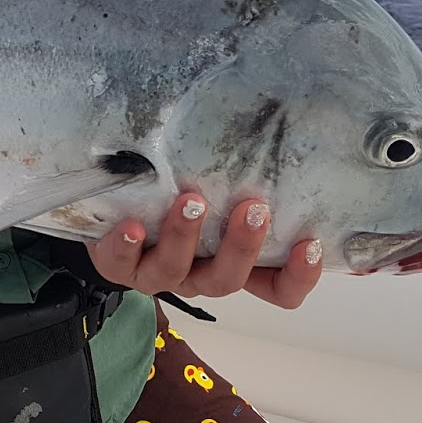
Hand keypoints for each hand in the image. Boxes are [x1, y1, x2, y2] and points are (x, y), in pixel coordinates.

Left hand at [86, 193, 322, 309]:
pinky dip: (128, 245)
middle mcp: (198, 273)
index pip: (276, 288)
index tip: (310, 245)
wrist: (111, 207)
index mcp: (229, 261)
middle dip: (242, 247)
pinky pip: (122, 263)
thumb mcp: (216, 188)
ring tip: (191, 202)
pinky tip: (132, 226)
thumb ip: (245, 176)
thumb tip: (289, 133)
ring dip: (185, 236)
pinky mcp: (118, 265)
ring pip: (176, 270)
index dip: (297, 277)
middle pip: (228, 280)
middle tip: (253, 210)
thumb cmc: (175, 194)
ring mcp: (157, 273)